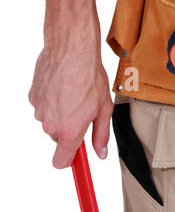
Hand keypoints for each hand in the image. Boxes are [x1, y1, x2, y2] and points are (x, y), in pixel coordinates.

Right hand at [29, 30, 113, 168]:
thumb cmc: (90, 76)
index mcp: (68, 132)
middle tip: (84, 109)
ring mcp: (39, 110)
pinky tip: (63, 85)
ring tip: (75, 92)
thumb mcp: (104, 108)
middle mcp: (50, 125)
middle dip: (69, 128)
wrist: (72, 49)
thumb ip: (101, 135)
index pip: (61, 162)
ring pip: (51, 120)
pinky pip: (44, 105)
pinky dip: (52, 99)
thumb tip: (100, 153)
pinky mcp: (33, 96)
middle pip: (58, 138)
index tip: (77, 157)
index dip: (70, 160)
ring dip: (61, 112)